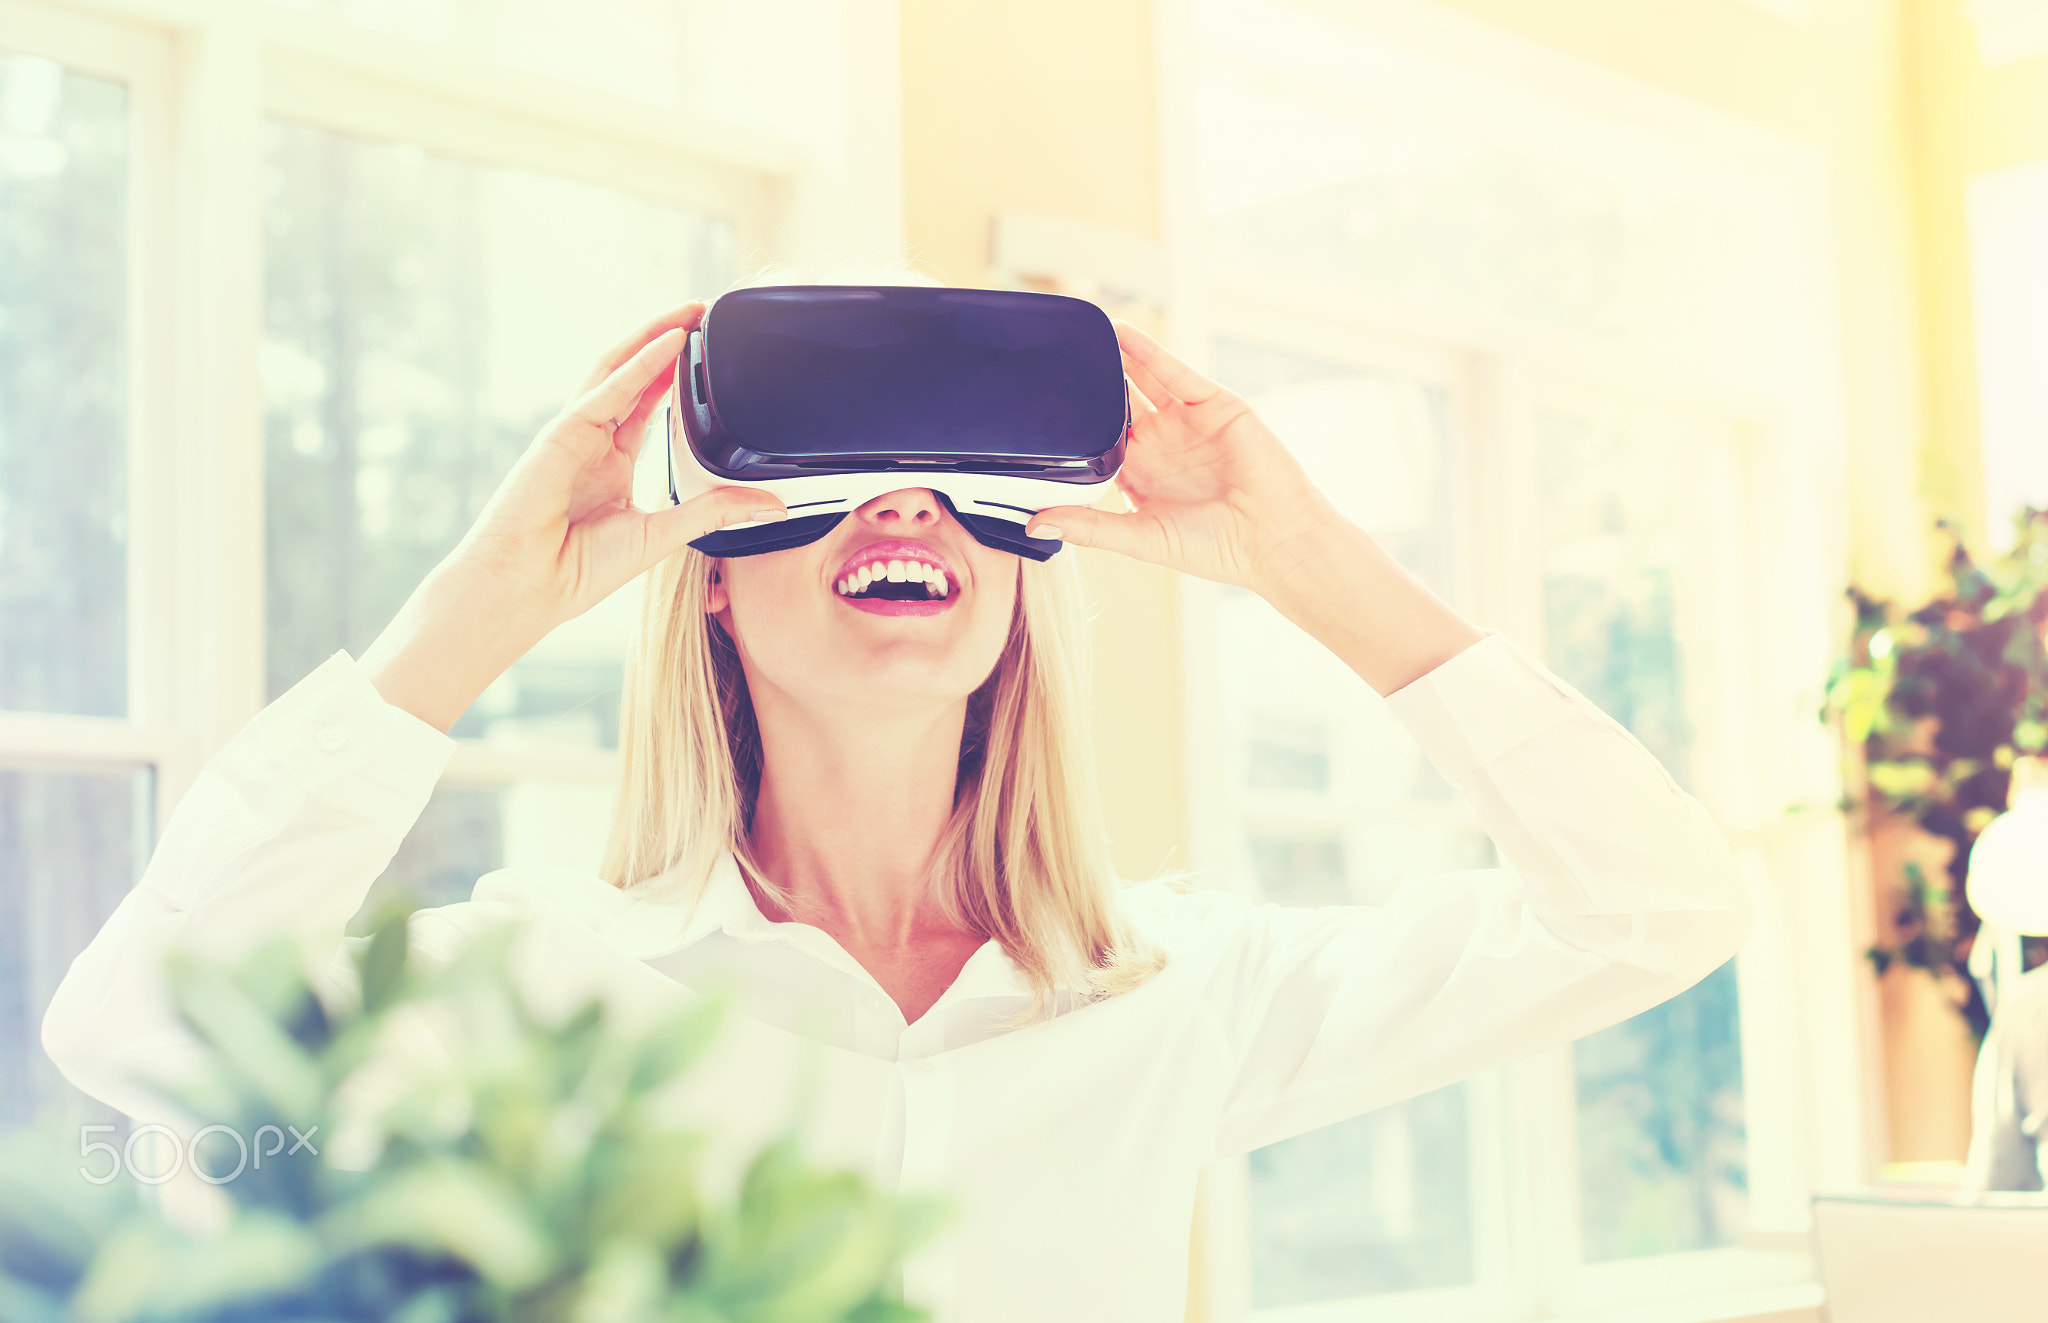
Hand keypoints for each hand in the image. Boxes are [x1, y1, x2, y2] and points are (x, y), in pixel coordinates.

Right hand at [451, 302, 786, 630]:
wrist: (528, 587)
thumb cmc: (579, 570)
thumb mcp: (665, 535)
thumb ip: (715, 513)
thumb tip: (772, 506)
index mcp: (613, 465)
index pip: (649, 405)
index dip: (677, 375)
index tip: (709, 352)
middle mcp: (594, 442)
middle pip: (635, 375)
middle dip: (668, 341)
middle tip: (706, 312)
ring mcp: (576, 433)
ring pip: (618, 370)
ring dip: (654, 337)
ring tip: (691, 311)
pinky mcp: (562, 435)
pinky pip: (607, 392)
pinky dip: (639, 365)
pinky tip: (668, 342)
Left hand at [1026, 321, 1341, 592]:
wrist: (1274, 538)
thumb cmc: (1215, 549)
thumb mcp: (1141, 539)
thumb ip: (1089, 527)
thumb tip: (1035, 525)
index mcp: (1140, 478)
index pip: (1097, 443)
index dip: (1071, 427)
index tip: (1035, 410)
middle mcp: (1161, 446)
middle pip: (1115, 406)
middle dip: (1087, 386)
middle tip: (1049, 361)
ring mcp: (1186, 422)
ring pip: (1142, 382)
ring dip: (1113, 359)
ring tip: (1079, 336)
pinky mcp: (1213, 404)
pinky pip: (1174, 371)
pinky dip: (1148, 351)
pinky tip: (1120, 332)